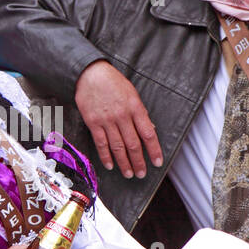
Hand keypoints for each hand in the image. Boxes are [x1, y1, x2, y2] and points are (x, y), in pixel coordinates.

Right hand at [74, 60, 162, 178]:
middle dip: (139, 162)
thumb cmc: (114, 83)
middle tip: (142, 173)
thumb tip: (150, 131)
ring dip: (124, 163)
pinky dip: (106, 156)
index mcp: (135, 108)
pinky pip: (101, 143)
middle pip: (133, 144)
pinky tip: (111, 165)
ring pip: (118, 147)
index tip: (158, 162)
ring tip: (129, 174)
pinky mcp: (93, 123)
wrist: (90, 74)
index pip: (148, 134)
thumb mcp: (132, 94)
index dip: (154, 150)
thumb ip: (140, 113)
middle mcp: (122, 116)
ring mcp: (107, 120)